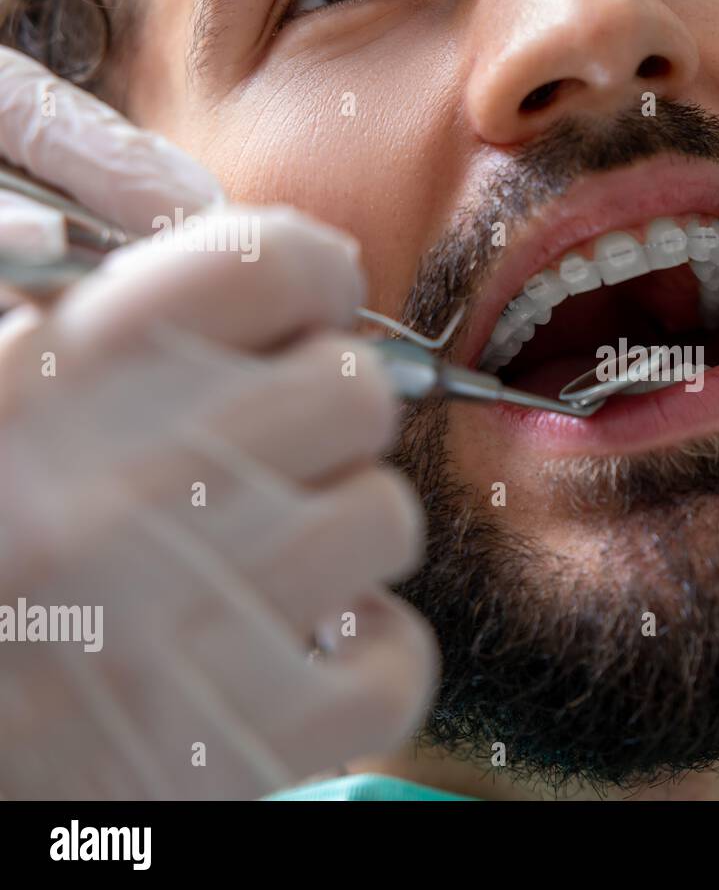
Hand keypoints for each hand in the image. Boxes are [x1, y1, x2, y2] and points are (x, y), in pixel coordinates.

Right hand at [0, 47, 436, 798]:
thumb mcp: (7, 408)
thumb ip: (117, 336)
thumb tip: (294, 270)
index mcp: (58, 382)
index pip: (269, 261)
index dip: (314, 282)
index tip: (312, 315)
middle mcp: (130, 488)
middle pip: (354, 389)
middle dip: (328, 423)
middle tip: (276, 461)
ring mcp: (198, 618)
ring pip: (386, 515)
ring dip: (344, 540)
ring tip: (271, 565)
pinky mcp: (252, 738)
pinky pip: (398, 660)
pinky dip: (371, 661)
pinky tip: (304, 656)